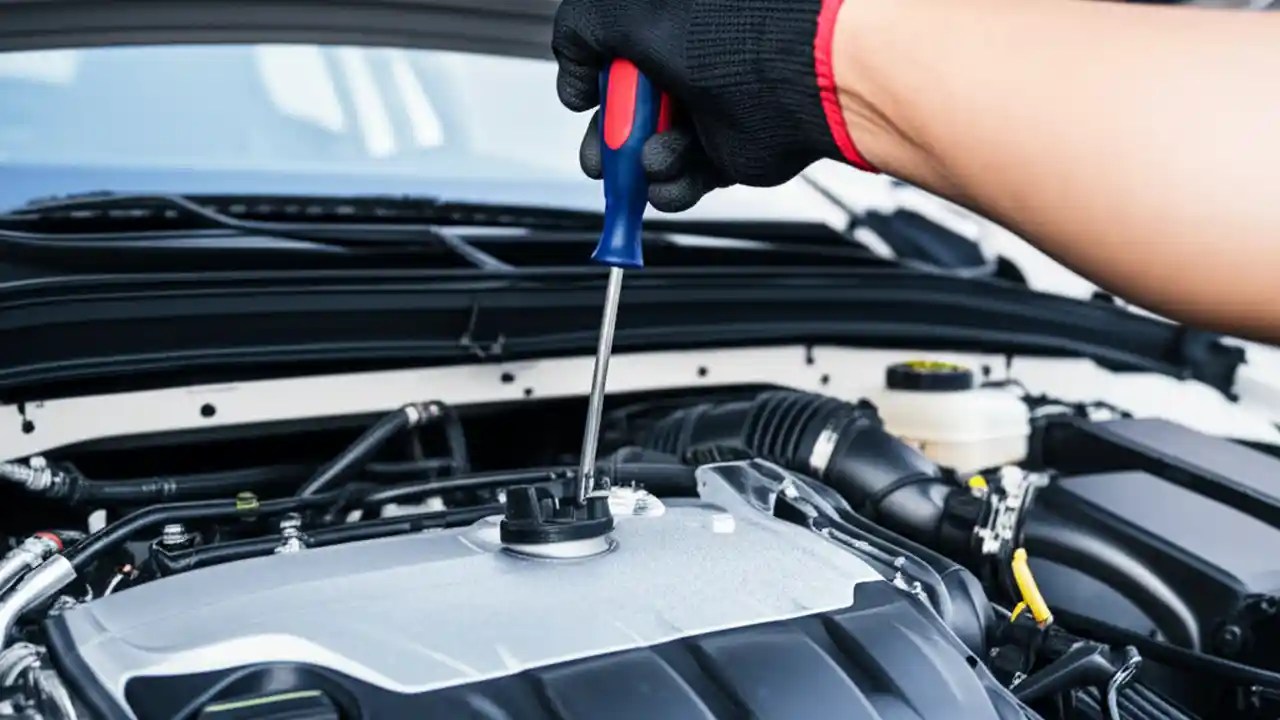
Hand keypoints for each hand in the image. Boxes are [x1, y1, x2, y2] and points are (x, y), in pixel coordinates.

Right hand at [553, 0, 876, 211]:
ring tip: (650, 160)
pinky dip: (672, 187)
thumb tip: (572, 63)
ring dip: (640, 163)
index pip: (614, 46)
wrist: (806, 78)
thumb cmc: (729, 32)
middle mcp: (691, 55)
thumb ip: (581, 28)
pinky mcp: (731, 148)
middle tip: (600, 154)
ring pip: (653, 145)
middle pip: (629, 104)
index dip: (592, 73)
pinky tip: (668, 183)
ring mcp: (713, 103)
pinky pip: (687, 176)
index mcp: (669, 16)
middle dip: (610, 134)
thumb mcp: (623, 10)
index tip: (584, 93)